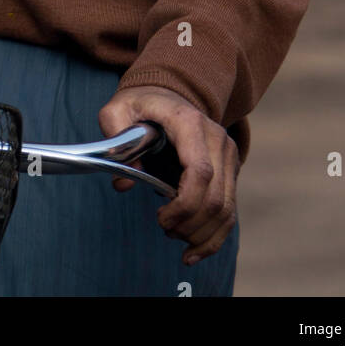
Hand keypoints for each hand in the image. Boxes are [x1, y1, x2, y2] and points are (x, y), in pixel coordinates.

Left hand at [98, 83, 238, 265]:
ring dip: (200, 235)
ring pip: (226, 209)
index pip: (200, 172)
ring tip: (173, 236)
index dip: (184, 205)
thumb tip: (124, 182)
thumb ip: (114, 138)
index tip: (160, 218)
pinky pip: (229, 211)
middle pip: (215, 197)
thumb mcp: (118, 110)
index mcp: (189, 122)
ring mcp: (227, 154)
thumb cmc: (141, 104)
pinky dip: (214, 238)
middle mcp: (216, 138)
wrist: (168, 92)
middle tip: (163, 228)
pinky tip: (193, 253)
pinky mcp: (230, 170)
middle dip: (188, 225)